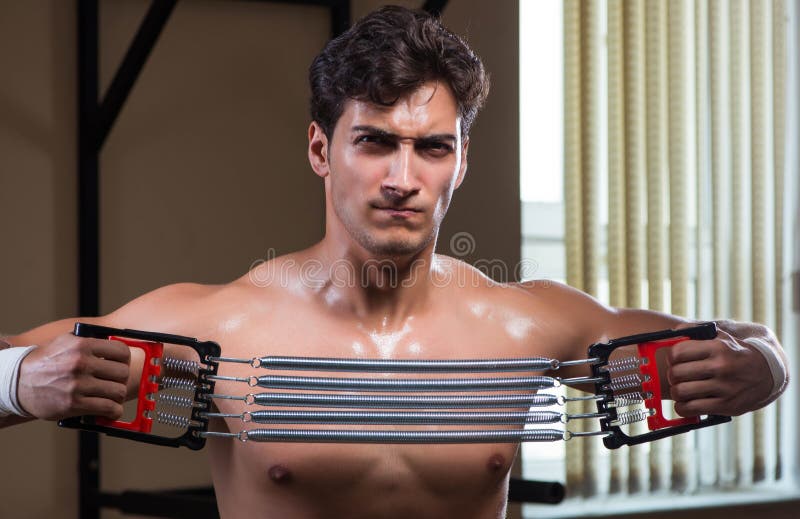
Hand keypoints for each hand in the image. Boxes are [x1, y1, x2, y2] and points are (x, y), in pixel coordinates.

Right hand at [16, 334, 130, 419]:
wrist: (18, 382)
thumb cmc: (46, 362)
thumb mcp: (66, 341)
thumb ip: (91, 341)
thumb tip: (118, 345)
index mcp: (82, 345)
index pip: (121, 351)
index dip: (124, 360)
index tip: (122, 365)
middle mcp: (80, 363)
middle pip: (122, 373)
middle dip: (121, 379)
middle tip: (115, 382)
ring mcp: (77, 385)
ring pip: (117, 391)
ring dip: (117, 396)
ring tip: (112, 396)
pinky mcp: (73, 404)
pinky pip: (107, 408)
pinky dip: (113, 411)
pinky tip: (111, 410)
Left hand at [666, 328, 771, 416]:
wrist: (768, 373)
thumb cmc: (735, 353)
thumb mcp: (720, 336)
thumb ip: (695, 331)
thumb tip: (672, 332)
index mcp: (718, 347)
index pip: (678, 352)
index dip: (671, 357)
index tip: (675, 360)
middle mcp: (722, 367)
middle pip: (677, 373)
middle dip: (672, 375)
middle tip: (677, 376)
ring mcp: (724, 388)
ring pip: (681, 391)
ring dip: (676, 391)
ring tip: (682, 388)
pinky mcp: (726, 406)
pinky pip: (690, 408)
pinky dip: (682, 407)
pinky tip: (686, 402)